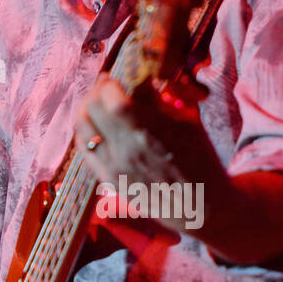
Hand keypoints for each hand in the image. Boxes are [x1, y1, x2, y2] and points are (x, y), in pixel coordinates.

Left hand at [75, 74, 227, 235]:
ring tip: (97, 103)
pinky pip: (85, 149)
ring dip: (87, 109)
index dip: (109, 83)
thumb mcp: (189, 119)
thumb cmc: (200, 158)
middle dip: (97, 91)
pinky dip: (86, 131)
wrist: (200, 205)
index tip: (116, 77)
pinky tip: (96, 125)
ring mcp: (114, 168)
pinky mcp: (109, 181)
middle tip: (106, 86)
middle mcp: (126, 150)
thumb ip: (164, 95)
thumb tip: (141, 77)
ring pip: (82, 128)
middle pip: (92, 108)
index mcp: (149, 132)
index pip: (112, 99)